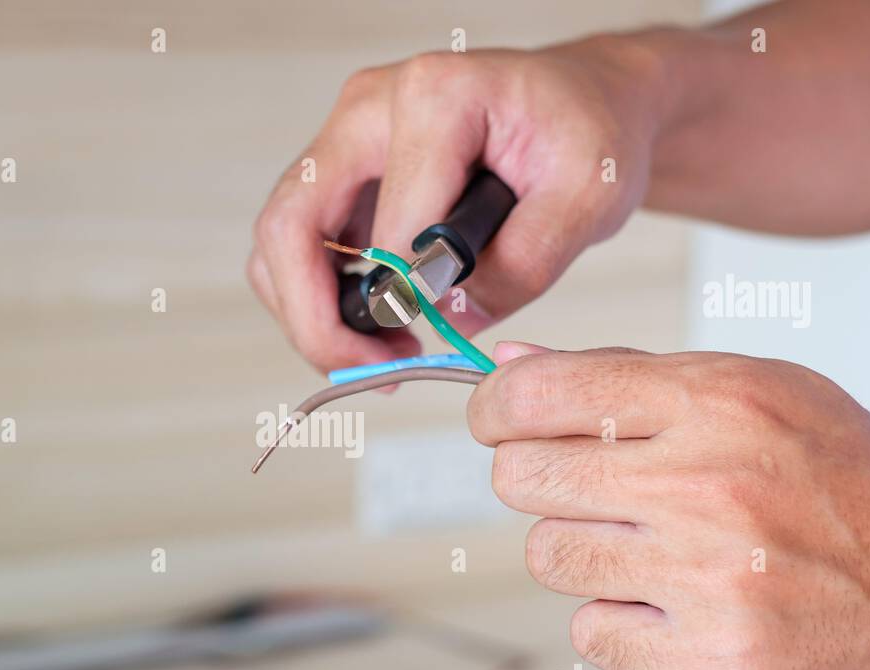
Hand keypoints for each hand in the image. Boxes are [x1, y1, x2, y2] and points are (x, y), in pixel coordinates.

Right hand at [247, 42, 664, 373]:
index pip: (387, 227)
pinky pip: (299, 250)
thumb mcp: (589, 196)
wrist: (582, 106)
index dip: (407, 299)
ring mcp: (345, 142)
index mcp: (433, 97)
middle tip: (374, 372)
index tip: (441, 332)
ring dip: (313, 318)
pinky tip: (379, 331)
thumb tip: (448, 319)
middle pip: (288, 229)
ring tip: (383, 357)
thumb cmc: (587, 135)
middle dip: (317, 322)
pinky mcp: (341, 177)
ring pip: (279, 246)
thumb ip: (524, 261)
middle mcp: (368, 110)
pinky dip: (322, 304)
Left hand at [467, 342, 869, 669]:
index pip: (538, 394)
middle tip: (578, 488)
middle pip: (522, 480)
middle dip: (533, 480)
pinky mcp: (711, 655)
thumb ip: (623, 375)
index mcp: (712, 403)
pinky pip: (591, 633)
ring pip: (548, 558)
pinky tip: (668, 602)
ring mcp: (706, 576)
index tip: (495, 421)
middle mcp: (704, 485)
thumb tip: (512, 362)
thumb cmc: (845, 478)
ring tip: (642, 548)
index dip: (493, 408)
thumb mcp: (750, 389)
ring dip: (578, 553)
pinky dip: (616, 620)